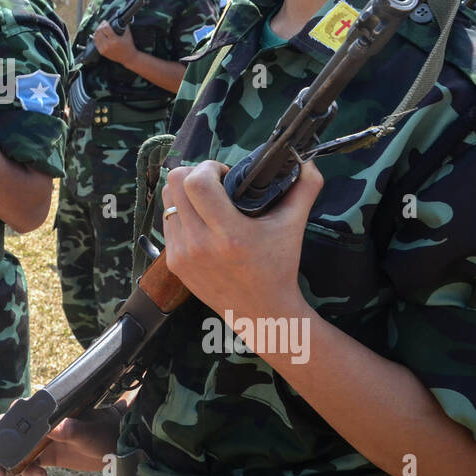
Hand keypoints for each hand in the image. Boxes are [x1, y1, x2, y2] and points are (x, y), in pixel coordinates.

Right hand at [0, 403, 122, 475]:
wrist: (119, 446)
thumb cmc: (106, 431)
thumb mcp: (90, 431)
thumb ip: (73, 429)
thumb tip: (54, 428)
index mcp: (50, 409)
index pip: (20, 410)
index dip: (4, 423)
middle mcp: (42, 422)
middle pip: (11, 430)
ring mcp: (42, 439)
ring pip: (15, 449)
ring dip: (6, 462)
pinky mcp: (47, 454)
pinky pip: (28, 463)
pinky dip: (25, 471)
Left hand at [94, 22, 135, 66]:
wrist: (128, 58)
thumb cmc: (129, 46)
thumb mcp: (128, 35)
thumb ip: (125, 26)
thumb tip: (120, 18)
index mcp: (114, 40)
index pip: (105, 28)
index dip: (104, 23)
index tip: (106, 21)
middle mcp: (108, 45)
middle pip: (99, 32)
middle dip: (100, 26)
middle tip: (103, 24)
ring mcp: (104, 49)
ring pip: (96, 37)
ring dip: (97, 31)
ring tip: (100, 28)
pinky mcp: (102, 52)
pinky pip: (96, 43)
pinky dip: (96, 37)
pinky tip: (99, 34)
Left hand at [160, 159, 321, 337]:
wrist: (261, 313)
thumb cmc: (278, 268)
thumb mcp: (293, 227)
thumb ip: (304, 190)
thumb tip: (309, 162)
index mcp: (229, 235)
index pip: (197, 183)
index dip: (208, 167)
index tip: (225, 174)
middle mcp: (200, 245)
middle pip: (174, 184)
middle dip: (193, 174)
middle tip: (215, 183)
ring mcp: (182, 255)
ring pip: (166, 201)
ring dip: (184, 193)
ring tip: (207, 200)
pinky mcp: (173, 263)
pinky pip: (166, 222)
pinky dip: (180, 213)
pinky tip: (200, 220)